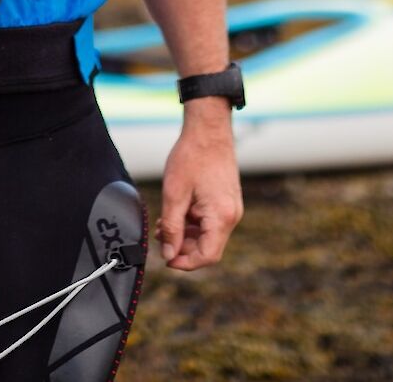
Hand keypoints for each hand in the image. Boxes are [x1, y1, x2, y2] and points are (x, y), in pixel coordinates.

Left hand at [157, 101, 242, 270]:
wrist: (209, 130)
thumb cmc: (192, 157)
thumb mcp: (174, 195)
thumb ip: (172, 229)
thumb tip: (169, 254)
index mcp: (221, 217)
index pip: (207, 256)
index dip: (185, 263)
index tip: (166, 259)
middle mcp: (231, 216)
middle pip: (207, 247)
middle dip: (182, 247)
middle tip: (161, 237)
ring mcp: (231, 208)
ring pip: (208, 235)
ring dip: (186, 235)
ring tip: (165, 224)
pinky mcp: (226, 201)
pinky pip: (210, 222)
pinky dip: (193, 223)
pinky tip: (177, 213)